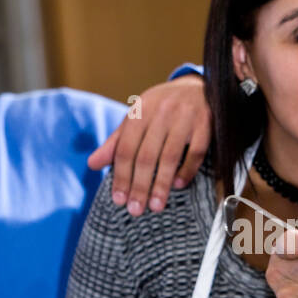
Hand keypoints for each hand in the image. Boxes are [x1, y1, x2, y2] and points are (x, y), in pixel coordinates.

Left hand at [87, 74, 210, 214]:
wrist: (197, 87)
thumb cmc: (162, 108)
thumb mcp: (137, 119)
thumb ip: (116, 143)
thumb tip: (92, 165)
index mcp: (140, 111)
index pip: (126, 149)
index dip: (121, 176)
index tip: (119, 200)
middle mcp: (161, 112)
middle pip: (146, 156)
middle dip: (139, 186)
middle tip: (135, 210)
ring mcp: (185, 117)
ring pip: (170, 156)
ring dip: (161, 184)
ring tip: (155, 206)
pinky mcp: (205, 123)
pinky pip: (196, 152)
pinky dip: (187, 170)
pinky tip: (178, 186)